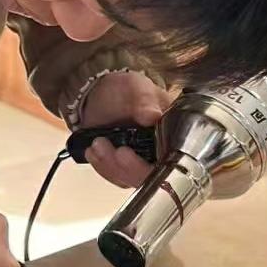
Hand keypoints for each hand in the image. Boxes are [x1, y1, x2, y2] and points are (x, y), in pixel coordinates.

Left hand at [79, 71, 172, 187]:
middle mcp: (162, 154)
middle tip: (106, 146)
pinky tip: (92, 151)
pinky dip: (101, 166)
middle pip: (149, 177)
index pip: (172, 160)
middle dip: (125, 168)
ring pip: (129, 180)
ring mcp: (142, 163)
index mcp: (174, 134)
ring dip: (109, 165)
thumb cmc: (125, 90)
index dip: (151, 165)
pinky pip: (114, 177)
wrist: (101, 96)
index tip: (124, 152)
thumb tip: (153, 116)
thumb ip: (145, 100)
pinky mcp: (124, 169)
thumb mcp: (136, 87)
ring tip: (96, 143)